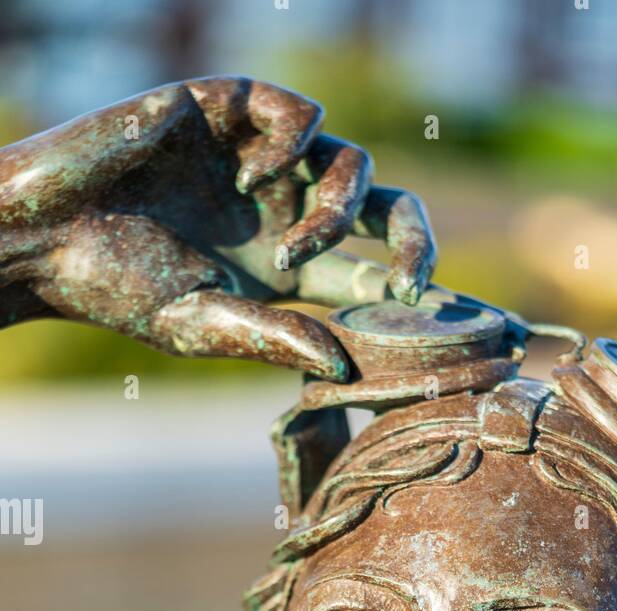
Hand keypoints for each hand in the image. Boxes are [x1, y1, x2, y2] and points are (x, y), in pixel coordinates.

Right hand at [0, 77, 436, 377]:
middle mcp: (284, 210)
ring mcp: (259, 159)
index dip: (412, 286)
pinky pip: (297, 112)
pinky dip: (294, 142)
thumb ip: (276, 338)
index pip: (369, 270)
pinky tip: (255, 176)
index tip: (444, 314)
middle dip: (413, 239)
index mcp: (284, 267)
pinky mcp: (227, 110)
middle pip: (384, 207)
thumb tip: (346, 365)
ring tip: (289, 251)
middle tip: (413, 280)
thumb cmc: (113, 288)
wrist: (42, 233)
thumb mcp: (204, 327)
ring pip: (351, 159)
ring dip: (340, 208)